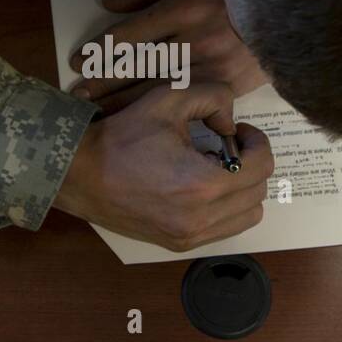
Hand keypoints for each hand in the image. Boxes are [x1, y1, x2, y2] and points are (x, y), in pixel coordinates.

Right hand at [53, 83, 274, 251]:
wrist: (79, 174)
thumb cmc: (121, 137)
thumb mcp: (168, 99)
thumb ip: (213, 97)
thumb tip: (231, 123)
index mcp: (203, 185)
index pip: (262, 166)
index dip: (257, 141)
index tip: (238, 129)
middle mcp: (201, 219)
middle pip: (258, 192)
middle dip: (249, 163)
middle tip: (225, 145)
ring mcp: (190, 236)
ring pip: (247, 216)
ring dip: (241, 189)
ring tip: (214, 169)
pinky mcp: (178, 244)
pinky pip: (224, 230)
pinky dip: (224, 208)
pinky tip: (199, 187)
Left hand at [68, 0, 268, 113]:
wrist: (292, 2)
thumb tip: (109, 4)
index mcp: (182, 7)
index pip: (128, 35)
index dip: (98, 52)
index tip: (77, 62)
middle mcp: (193, 41)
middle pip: (135, 69)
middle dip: (102, 84)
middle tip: (77, 97)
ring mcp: (212, 67)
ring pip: (158, 91)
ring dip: (123, 104)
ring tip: (96, 113)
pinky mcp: (228, 86)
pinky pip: (187, 105)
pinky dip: (161, 115)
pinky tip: (141, 123)